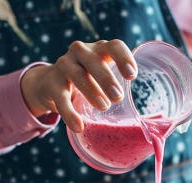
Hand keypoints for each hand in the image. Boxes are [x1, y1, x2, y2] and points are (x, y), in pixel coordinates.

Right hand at [21, 39, 136, 131]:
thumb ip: (117, 87)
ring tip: (104, 107)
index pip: (114, 46)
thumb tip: (141, 117)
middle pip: (94, 60)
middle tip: (118, 98)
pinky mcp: (51, 82)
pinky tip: (78, 126)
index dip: (124, 58)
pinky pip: (61, 97)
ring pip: (77, 75)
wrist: (51, 83)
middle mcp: (81, 52)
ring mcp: (64, 65)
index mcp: (99, 49)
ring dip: (91, 91)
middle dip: (107, 79)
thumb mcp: (102, 77)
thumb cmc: (87, 79)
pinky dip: (69, 113)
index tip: (132, 76)